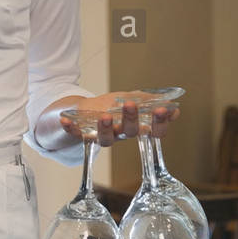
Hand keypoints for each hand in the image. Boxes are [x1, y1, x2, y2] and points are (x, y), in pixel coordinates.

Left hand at [59, 91, 179, 146]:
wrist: (80, 114)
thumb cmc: (109, 107)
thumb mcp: (129, 100)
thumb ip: (148, 102)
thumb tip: (173, 107)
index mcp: (133, 128)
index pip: (152, 131)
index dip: (159, 123)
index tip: (163, 110)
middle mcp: (119, 135)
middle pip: (129, 132)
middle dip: (132, 119)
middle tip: (131, 105)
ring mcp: (99, 137)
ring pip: (105, 139)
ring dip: (105, 128)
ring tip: (104, 116)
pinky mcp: (79, 135)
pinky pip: (74, 134)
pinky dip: (70, 128)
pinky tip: (64, 121)